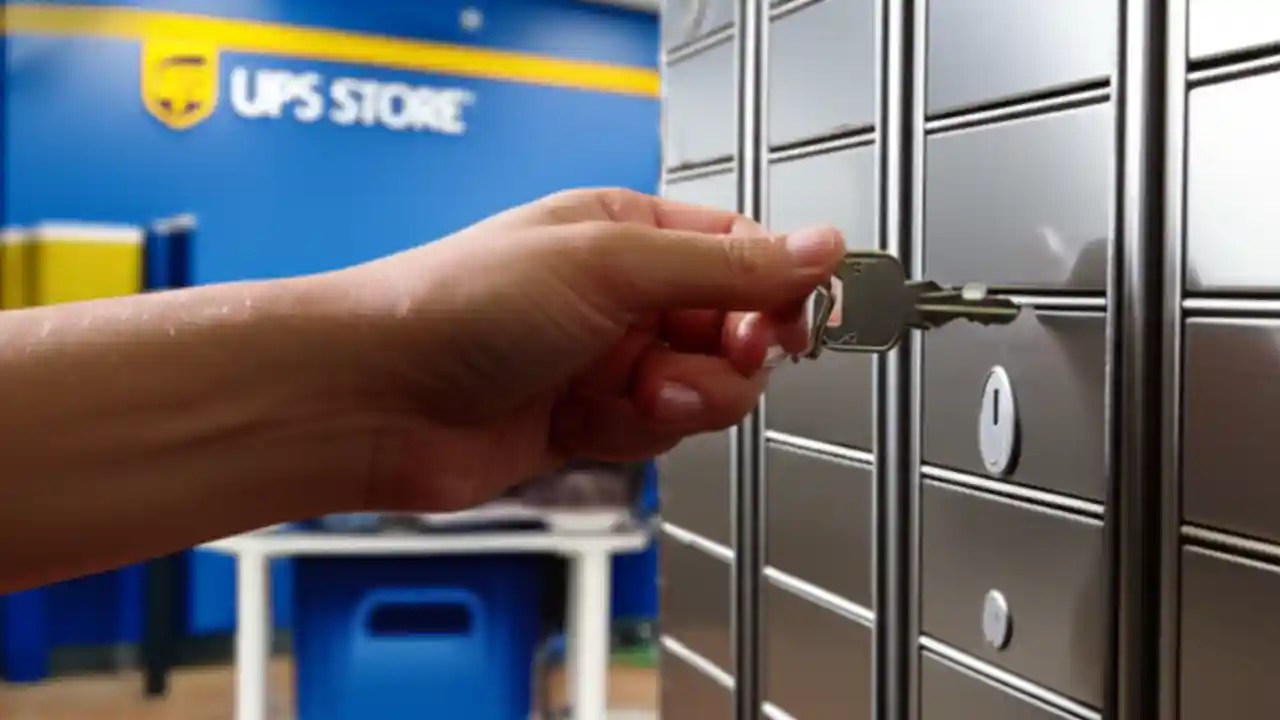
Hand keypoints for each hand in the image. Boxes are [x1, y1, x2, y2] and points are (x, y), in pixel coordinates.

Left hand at [332, 188, 844, 510]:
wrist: (375, 400)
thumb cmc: (460, 307)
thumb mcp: (609, 265)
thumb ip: (725, 265)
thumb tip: (820, 246)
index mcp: (629, 232)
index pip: (741, 253)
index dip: (777, 290)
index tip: (791, 322)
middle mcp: (623, 294)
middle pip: (733, 329)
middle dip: (725, 356)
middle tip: (698, 362)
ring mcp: (607, 361)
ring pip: (703, 389)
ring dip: (681, 400)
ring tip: (633, 394)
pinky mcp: (590, 422)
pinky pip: (658, 432)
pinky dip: (637, 431)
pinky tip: (593, 419)